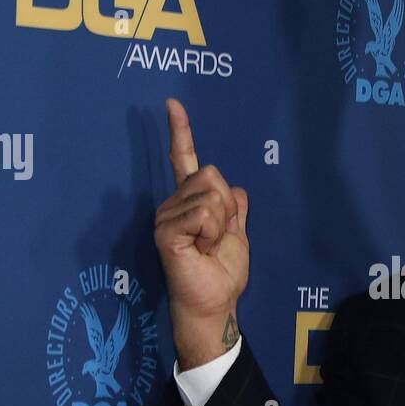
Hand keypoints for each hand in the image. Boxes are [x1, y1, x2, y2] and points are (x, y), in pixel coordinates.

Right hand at [154, 97, 249, 366]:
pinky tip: (202, 249)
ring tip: (208, 246)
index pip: (184, 160)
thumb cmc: (222, 273)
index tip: (172, 103)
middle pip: (212, 175)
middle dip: (228, 205)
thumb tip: (239, 189)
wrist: (213, 302)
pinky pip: (202, 212)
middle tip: (219, 236)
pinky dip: (212, 232)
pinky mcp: (165, 230)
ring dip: (221, 223)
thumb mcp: (237, 235)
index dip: (181, 132)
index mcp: (190, 202)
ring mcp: (167, 216)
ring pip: (211, 194)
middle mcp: (173, 204)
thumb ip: (235, 212)